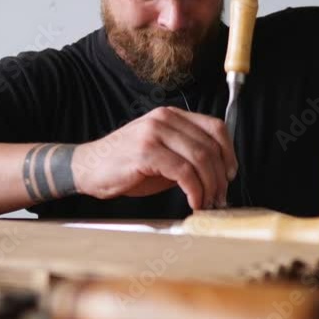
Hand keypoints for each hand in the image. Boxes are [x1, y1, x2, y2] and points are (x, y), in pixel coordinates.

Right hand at [71, 107, 237, 209]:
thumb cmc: (126, 165)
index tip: (230, 175)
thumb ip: (187, 155)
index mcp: (172, 116)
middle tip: (220, 197)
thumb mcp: (162, 153)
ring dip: (209, 186)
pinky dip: (194, 190)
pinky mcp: (146, 151)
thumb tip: (218, 174)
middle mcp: (164, 119)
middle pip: (210, 146)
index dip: (229, 153)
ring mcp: (154, 133)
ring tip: (207, 202)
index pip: (215, 127)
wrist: (88, 168)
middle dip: (220, 177)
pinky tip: (193, 202)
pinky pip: (183, 172)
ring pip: (200, 158)